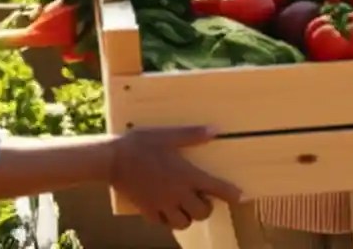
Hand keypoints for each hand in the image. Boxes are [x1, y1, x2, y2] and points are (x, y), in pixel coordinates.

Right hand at [108, 125, 241, 229]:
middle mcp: (177, 194)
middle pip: (202, 212)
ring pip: (183, 223)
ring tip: (184, 205)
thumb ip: (192, 135)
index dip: (231, 195)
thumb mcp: (168, 135)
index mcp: (186, 175)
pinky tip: (165, 207)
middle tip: (201, 197)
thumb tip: (215, 130)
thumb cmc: (141, 144)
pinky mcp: (148, 210)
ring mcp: (162, 205)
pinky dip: (168, 219)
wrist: (112, 159)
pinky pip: (163, 223)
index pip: (217, 189)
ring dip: (188, 216)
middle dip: (206, 207)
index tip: (239, 197)